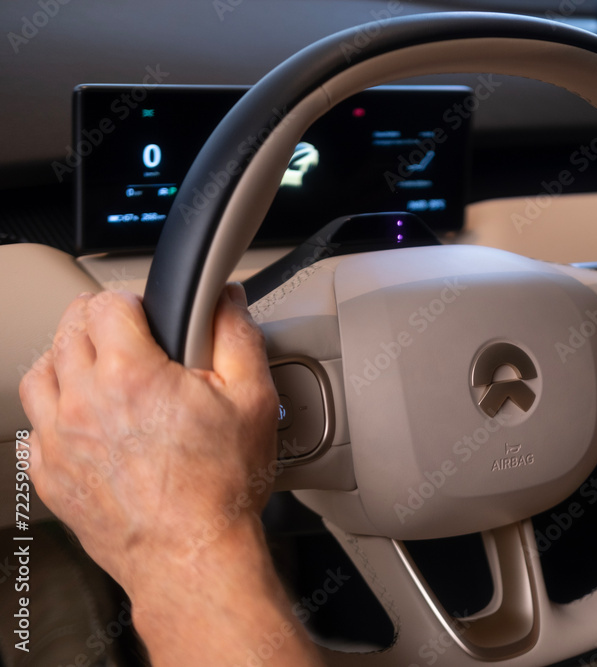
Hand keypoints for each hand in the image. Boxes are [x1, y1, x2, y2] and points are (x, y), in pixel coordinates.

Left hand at [18, 284, 278, 596]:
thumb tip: (224, 300)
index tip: (151, 317)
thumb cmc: (222, 486)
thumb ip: (237, 336)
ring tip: (106, 374)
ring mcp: (56, 440)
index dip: (135, 300)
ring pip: (40, 371)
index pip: (107, 302)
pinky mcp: (48, 474)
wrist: (192, 556)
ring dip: (70, 361)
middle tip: (135, 340)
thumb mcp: (254, 399)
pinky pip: (33, 424)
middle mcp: (82, 400)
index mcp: (130, 374)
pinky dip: (56, 412)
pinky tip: (90, 421)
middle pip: (68, 328)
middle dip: (102, 323)